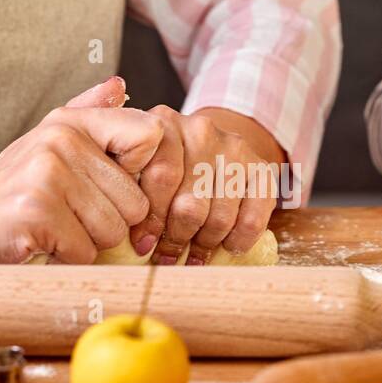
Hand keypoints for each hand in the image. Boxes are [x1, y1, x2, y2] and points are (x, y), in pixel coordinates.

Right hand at [0, 79, 163, 262]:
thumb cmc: (8, 194)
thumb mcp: (45, 146)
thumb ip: (87, 114)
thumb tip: (120, 86)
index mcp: (72, 122)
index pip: (151, 135)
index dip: (145, 177)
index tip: (115, 194)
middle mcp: (62, 139)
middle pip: (136, 201)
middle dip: (109, 224)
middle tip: (69, 219)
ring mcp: (48, 173)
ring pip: (113, 230)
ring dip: (87, 244)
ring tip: (53, 229)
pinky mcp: (36, 211)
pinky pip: (85, 252)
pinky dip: (65, 259)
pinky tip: (39, 243)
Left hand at [128, 106, 282, 264]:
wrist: (211, 147)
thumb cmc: (164, 164)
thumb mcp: (136, 161)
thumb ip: (123, 182)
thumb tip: (119, 232)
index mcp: (163, 124)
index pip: (160, 177)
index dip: (150, 219)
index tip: (142, 244)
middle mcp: (201, 130)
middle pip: (190, 203)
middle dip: (176, 238)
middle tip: (166, 257)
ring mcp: (234, 148)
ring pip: (219, 216)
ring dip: (204, 244)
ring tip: (193, 257)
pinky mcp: (262, 168)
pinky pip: (252, 218)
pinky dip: (239, 240)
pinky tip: (227, 247)